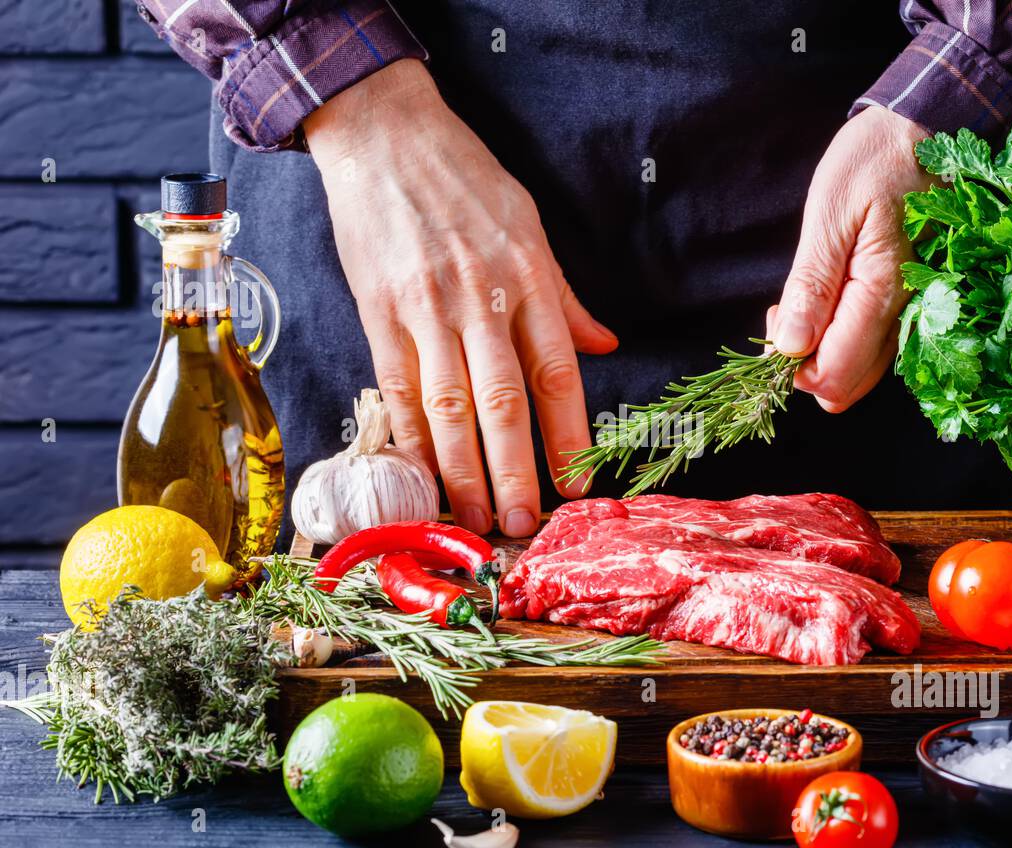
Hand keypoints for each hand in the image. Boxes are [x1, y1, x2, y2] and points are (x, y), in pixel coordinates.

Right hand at [304, 60, 616, 537]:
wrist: (386, 134)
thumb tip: (606, 345)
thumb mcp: (531, 227)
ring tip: (470, 518)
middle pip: (502, 401)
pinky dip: (409, 436)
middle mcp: (481, 300)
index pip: (556, 373)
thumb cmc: (467, 179)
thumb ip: (565, 296)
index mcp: (529, 279)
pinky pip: (397, 386)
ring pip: (447, 405)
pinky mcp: (378, 311)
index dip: (568, 434)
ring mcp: (426, 308)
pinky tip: (420, 474)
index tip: (576, 485)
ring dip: (460, 469)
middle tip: (521, 523)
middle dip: (514, 470)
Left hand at [769, 106, 934, 411]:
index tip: (777, 324)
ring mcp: (913, 314)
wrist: (922, 130)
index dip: (793, 367)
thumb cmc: (875, 162)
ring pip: (860, 372)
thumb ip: (812, 286)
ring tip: (807, 299)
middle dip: (806, 363)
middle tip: (789, 312)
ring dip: (823, 351)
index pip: (834, 375)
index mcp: (883, 294)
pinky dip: (842, 338)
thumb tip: (789, 348)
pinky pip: (874, 348)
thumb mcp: (831, 215)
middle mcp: (906, 316)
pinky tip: (829, 299)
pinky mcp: (910, 306)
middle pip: (846, 385)